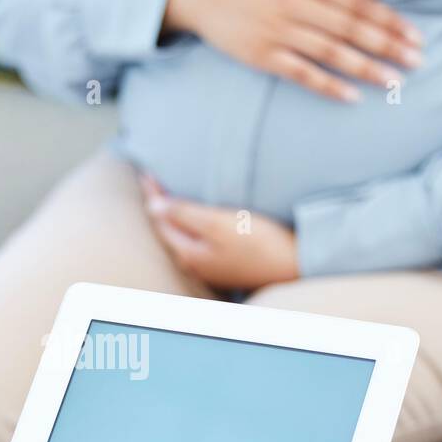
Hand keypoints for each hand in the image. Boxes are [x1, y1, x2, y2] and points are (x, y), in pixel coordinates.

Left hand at [142, 175, 299, 290]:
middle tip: (153, 183)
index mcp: (188, 254)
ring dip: (176, 218)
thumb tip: (152, 207)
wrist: (295, 265)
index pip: (160, 221)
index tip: (147, 173)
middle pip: (169, 232)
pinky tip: (198, 219)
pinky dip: (192, 227)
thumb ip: (184, 214)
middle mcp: (195, 265)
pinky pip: (199, 242)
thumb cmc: (259, 242)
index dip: (153, 195)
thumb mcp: (218, 223)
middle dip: (160, 207)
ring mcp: (211, 268)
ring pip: (183, 238)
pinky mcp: (227, 265)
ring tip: (170, 198)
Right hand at [163, 0, 422, 101]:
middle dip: (387, 45)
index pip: (358, 1)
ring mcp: (278, 32)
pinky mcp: (262, 56)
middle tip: (417, 61)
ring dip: (366, 68)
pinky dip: (328, 85)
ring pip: (331, 52)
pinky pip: (301, 74)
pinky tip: (352, 96)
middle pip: (351, 27)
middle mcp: (296, 4)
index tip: (415, 35)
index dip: (389, 19)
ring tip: (394, 81)